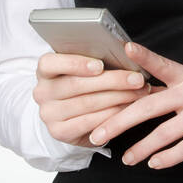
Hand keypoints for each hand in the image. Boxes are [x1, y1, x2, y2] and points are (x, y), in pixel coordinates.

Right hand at [33, 51, 153, 148]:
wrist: (70, 116)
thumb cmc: (83, 85)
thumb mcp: (83, 69)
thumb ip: (96, 60)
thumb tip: (125, 50)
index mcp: (45, 71)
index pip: (50, 63)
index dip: (74, 63)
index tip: (100, 65)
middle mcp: (42, 92)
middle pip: (77, 85)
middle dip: (112, 81)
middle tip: (137, 79)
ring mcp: (49, 114)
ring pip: (87, 104)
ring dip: (118, 98)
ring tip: (139, 93)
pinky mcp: (59, 132)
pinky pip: (89, 122)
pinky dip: (112, 115)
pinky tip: (127, 109)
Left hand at [86, 41, 182, 167]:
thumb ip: (171, 88)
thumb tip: (136, 95)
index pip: (162, 65)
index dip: (144, 56)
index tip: (125, 48)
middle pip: (149, 106)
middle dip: (119, 122)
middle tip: (98, 134)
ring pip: (165, 132)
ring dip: (141, 148)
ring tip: (126, 158)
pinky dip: (167, 157)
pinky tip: (154, 163)